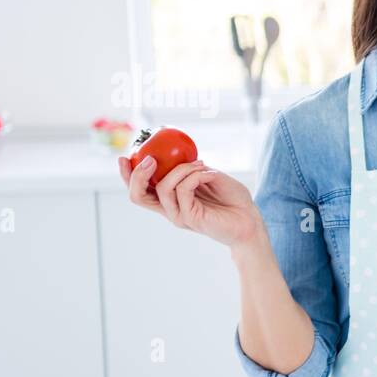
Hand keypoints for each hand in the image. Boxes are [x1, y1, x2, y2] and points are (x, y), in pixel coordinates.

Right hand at [119, 154, 263, 248]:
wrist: (251, 221)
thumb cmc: (233, 199)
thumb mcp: (211, 176)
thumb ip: (193, 169)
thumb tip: (180, 155)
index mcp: (171, 199)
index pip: (141, 189)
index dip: (128, 175)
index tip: (125, 156)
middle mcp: (171, 209)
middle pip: (138, 195)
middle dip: (137, 175)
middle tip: (150, 159)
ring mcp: (179, 215)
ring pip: (162, 188)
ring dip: (179, 169)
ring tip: (200, 164)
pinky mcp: (190, 218)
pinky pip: (183, 190)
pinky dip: (193, 176)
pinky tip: (208, 174)